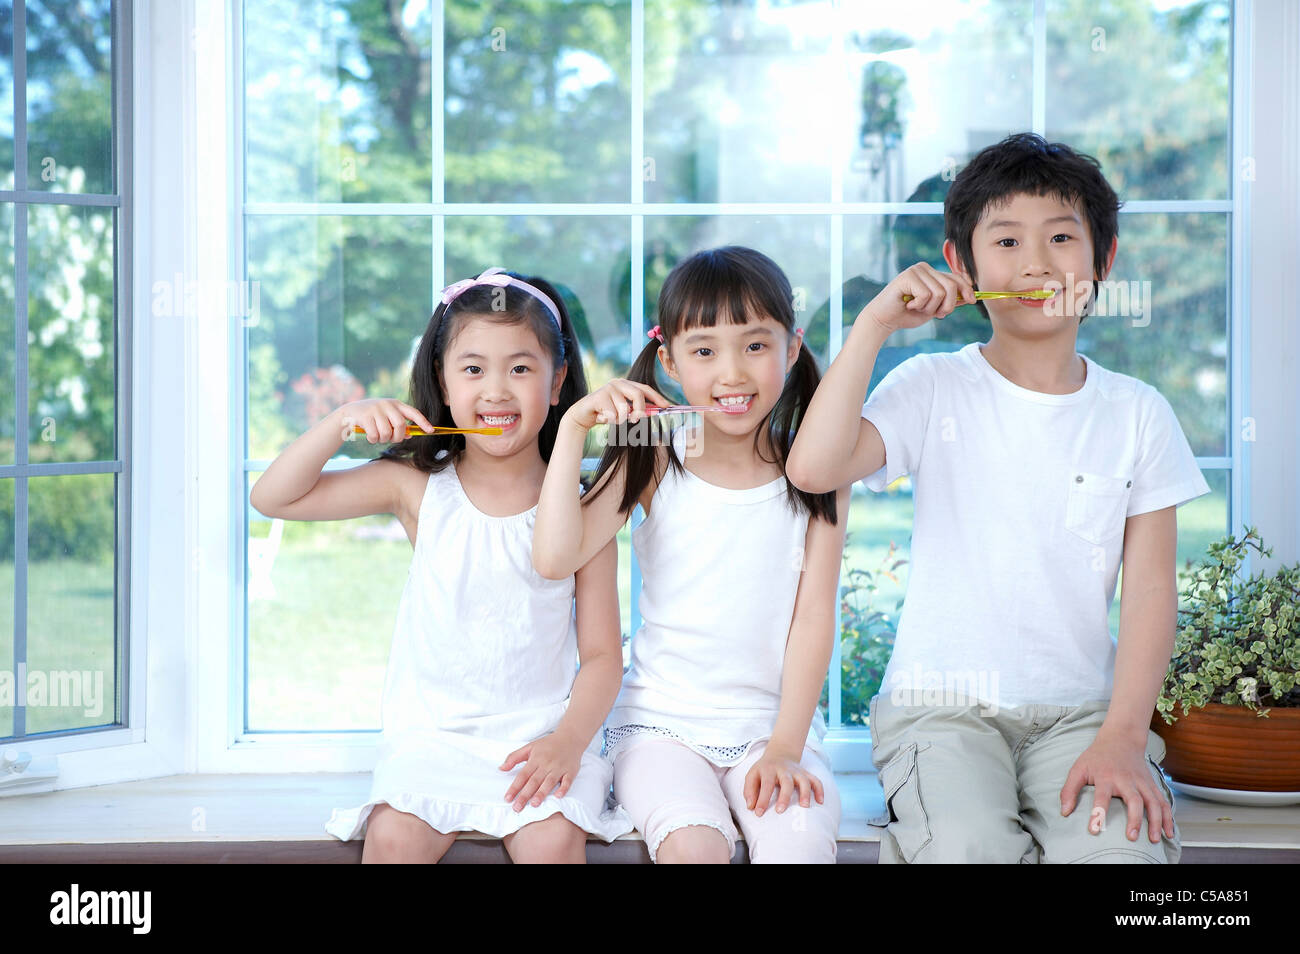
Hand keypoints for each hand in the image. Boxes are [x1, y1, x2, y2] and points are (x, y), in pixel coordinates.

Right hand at [337, 398, 436, 444]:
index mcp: (396, 404)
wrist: (349, 413)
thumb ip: (398, 424)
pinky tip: (370, 436)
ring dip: (383, 440)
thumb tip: (410, 435)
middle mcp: (387, 404)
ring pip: (387, 432)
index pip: (413, 412)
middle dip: (398, 437)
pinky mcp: (365, 416)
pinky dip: (373, 440)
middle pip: (401, 425)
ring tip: (378, 437)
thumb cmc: (372, 417)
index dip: (423, 422)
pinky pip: (375, 435)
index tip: (431, 430)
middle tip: (391, 439)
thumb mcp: (387, 417)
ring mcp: (376, 409)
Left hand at [500, 731, 582, 812]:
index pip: (523, 775)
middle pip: (534, 781)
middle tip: (517, 808)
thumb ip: (514, 757)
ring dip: (542, 793)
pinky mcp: (571, 771)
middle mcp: (547, 764)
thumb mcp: (529, 747)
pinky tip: (558, 796)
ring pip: (549, 782)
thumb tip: (501, 768)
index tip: (507, 799)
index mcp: (535, 759)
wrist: (570, 737)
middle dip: (525, 795)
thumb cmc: (548, 744)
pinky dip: (563, 788)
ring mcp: (559, 768)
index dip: (514, 787)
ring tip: (534, 804)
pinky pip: (567, 781)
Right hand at [562, 378, 672, 432]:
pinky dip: (610, 421)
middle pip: (638, 395)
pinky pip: (612, 414)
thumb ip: (636, 410)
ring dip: (620, 420)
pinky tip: (602, 418)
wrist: (583, 415)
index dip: (657, 398)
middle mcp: (618, 383)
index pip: (645, 389)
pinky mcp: (599, 396)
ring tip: (612, 420)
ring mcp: (608, 388)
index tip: (667, 407)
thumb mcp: (623, 412)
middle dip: (640, 411)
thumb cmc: (606, 413)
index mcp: (626, 384)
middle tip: (636, 421)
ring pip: (624, 409)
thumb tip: (655, 413)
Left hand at [742, 748, 824, 817]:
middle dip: (784, 797)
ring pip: (804, 780)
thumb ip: (749, 791)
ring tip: (804, 806)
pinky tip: (820, 801)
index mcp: (768, 770)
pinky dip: (819, 790)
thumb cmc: (764, 770)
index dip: (762, 800)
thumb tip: (751, 806)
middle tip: (780, 811)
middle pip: (786, 782)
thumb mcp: (752, 775)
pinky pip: (815, 780)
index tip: (758, 813)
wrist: (779, 754)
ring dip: (805, 792)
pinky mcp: (805, 774)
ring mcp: (796, 771)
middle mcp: (784, 770)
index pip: (766, 785)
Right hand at [857, 262, 975, 335]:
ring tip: (917, 308)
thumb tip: (969, 297)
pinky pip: (927, 295)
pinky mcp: (908, 276)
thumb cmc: (907, 314)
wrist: (884, 320)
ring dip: (930, 308)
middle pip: (951, 286)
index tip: (971, 301)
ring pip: (940, 292)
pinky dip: (920, 306)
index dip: (966, 290)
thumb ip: (948, 301)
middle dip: (947, 305)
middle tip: (936, 314)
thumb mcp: (933, 308)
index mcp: (931, 273)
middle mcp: (924, 268)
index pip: (956, 277)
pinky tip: (908, 305)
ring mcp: (916, 270)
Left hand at [1060, 735, 1173, 842]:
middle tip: (1131, 837)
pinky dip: (1168, 817)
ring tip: (1153, 839)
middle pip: (1134, 800)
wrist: (1121, 739)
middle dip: (1134, 819)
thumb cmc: (1097, 757)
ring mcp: (1142, 782)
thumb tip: (1064, 813)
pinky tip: (1167, 833)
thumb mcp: (1078, 768)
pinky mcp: (1152, 785)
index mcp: (1106, 777)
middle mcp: (1126, 780)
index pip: (1101, 797)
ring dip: (1156, 821)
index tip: (1094, 831)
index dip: (1097, 814)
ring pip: (1153, 802)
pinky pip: (1163, 802)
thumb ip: (1069, 790)